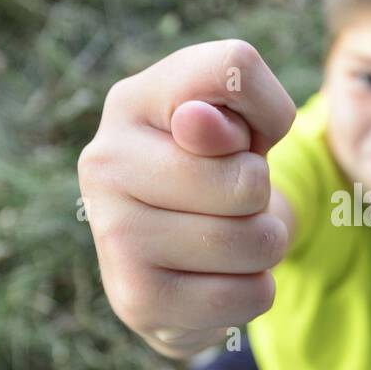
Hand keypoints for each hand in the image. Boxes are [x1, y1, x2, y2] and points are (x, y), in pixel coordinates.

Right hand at [77, 39, 296, 356]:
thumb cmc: (222, 169)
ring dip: (264, 244)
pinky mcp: (134, 299)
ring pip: (253, 242)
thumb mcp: (246, 119)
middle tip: (233, 197)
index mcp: (134, 99)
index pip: (232, 70)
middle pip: (248, 180)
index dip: (265, 110)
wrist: (183, 258)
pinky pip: (247, 295)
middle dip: (263, 194)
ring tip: (228, 236)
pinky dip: (253, 290)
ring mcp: (112, 233)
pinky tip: (218, 278)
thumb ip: (243, 96)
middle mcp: (105, 160)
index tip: (241, 135)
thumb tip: (200, 124)